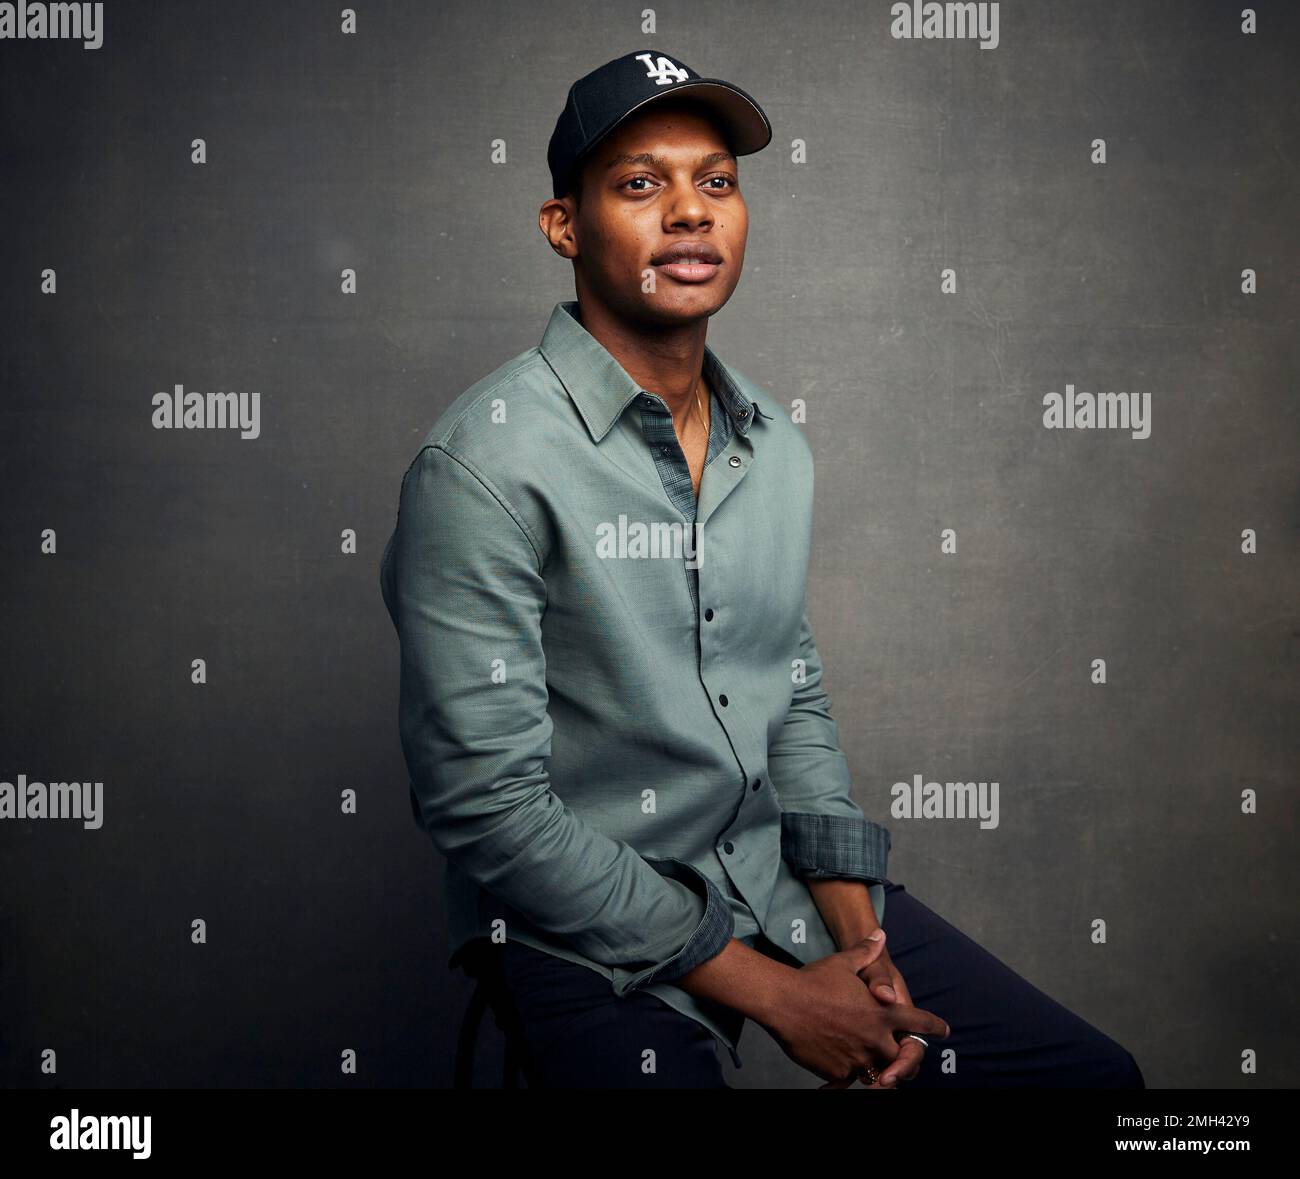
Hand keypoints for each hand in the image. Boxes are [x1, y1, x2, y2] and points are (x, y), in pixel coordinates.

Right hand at [761, 932, 949, 1086]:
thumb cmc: (814, 980)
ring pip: (876, 1072)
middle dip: (899, 1057)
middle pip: (901, 1057)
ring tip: (862, 1060)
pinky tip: (833, 1065)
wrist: (783, 1002)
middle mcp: (875, 1038)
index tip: (945, 1031)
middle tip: (893, 1056)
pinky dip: (844, 1074)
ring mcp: (858, 1058)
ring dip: (872, 1067)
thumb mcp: (844, 963)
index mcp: (882, 1012)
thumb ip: (866, 952)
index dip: (934, 1027)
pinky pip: (849, 1079)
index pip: (919, 1023)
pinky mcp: (839, 1072)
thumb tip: (880, 935)